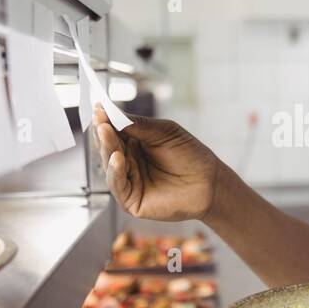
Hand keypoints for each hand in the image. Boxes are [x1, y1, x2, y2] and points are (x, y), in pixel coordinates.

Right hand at [93, 104, 221, 221]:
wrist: (209, 182)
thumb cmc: (190, 155)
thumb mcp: (164, 132)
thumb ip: (138, 125)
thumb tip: (111, 113)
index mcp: (133, 143)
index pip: (113, 130)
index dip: (105, 120)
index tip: (98, 107)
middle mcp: (127, 161)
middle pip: (108, 146)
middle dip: (103, 132)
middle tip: (99, 118)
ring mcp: (127, 180)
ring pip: (109, 163)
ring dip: (107, 147)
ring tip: (105, 131)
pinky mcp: (131, 200)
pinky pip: (118, 184)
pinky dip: (115, 171)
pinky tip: (117, 158)